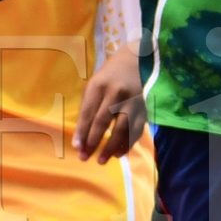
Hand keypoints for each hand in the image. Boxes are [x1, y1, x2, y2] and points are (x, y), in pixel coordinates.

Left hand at [75, 44, 145, 161]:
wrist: (138, 61)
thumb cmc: (110, 75)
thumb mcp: (95, 83)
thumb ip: (88, 105)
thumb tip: (81, 134)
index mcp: (99, 85)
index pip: (88, 112)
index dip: (82, 131)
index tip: (77, 147)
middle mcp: (116, 93)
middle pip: (103, 122)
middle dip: (93, 142)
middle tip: (85, 157)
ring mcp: (132, 101)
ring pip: (121, 128)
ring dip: (111, 147)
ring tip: (101, 160)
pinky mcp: (144, 108)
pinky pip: (135, 130)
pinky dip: (127, 144)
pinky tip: (119, 153)